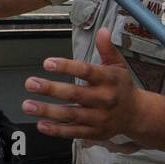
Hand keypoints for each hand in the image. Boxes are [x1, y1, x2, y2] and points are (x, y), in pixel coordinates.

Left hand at [22, 28, 140, 141]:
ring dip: (47, 111)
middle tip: (30, 83)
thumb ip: (108, 49)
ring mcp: (99, 117)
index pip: (87, 71)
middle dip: (50, 89)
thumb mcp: (118, 65)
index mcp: (109, 79)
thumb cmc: (122, 87)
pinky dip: (57, 130)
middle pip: (75, 94)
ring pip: (71, 115)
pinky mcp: (94, 132)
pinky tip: (41, 124)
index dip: (66, 67)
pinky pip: (74, 132)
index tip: (47, 63)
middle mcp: (104, 99)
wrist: (136, 115)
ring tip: (27, 105)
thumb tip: (102, 31)